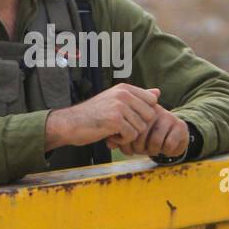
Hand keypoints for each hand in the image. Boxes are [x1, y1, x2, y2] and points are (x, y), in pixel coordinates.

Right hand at [44, 84, 160, 150]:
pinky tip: (110, 136)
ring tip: (113, 130)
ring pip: (141, 127)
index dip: (144, 114)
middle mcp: (123, 94)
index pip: (152, 101)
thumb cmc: (93, 115)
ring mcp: (119, 106)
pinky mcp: (115, 120)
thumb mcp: (115, 101)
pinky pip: (131, 135)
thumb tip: (158, 93)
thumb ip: (137, 97)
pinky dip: (122, 140)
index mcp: (125, 88)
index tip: (129, 118)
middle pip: (150, 116)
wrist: (70, 124)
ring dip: (128, 134)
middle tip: (120, 127)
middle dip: (138, 126)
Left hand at [107, 104, 188, 158]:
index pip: (130, 127)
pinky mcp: (180, 126)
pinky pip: (169, 144)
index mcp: (141, 110)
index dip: (128, 142)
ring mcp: (169, 117)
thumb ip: (120, 137)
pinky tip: (165, 150)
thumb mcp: (133, 135)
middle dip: (139, 149)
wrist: (174, 136)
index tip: (129, 149)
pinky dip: (166, 151)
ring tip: (152, 151)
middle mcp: (155, 111)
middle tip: (140, 152)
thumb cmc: (149, 136)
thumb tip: (109, 144)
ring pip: (155, 142)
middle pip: (142, 135)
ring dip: (153, 151)